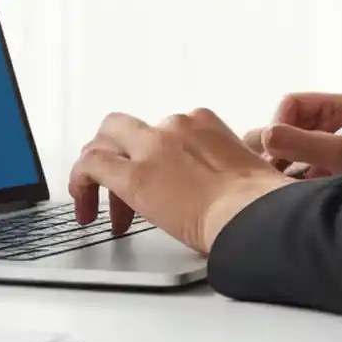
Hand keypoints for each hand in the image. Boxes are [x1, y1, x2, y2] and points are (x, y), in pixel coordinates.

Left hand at [69, 108, 294, 253]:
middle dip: (116, 157)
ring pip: (103, 142)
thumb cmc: (261, 207)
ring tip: (95, 210)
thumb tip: (222, 193)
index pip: (163, 131)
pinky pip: (90, 165)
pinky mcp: (133, 176)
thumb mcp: (247, 175)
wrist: (257, 217)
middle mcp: (174, 126)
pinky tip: (85, 208)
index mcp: (204, 124)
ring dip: (97, 176)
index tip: (157, 184)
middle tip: (116, 192)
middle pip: (125, 129)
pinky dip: (80, 184)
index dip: (151, 160)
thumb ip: (224, 173)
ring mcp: (151, 147)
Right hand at [242, 93, 341, 178]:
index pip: (291, 103)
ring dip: (284, 166)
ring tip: (284, 187)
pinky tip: (298, 196)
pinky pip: (302, 169)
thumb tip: (262, 136)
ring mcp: (334, 148)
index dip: (278, 124)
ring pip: (292, 149)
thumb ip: (305, 144)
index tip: (275, 152)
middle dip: (277, 147)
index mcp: (340, 108)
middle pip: (288, 126)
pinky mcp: (334, 171)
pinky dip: (295, 180)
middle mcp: (334, 124)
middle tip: (272, 173)